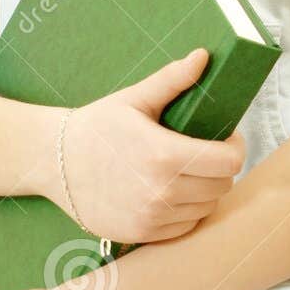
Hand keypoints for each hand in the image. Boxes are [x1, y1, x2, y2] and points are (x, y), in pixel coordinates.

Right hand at [56, 48, 244, 243]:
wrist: (54, 162)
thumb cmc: (96, 126)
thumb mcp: (134, 99)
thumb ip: (172, 80)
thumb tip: (203, 56)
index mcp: (164, 155)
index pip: (229, 161)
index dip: (235, 147)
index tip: (227, 137)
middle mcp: (162, 191)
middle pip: (222, 186)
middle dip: (221, 167)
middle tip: (207, 152)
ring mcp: (152, 217)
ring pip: (206, 208)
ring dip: (205, 190)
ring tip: (188, 171)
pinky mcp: (142, 233)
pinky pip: (185, 226)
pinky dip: (186, 210)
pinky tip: (171, 190)